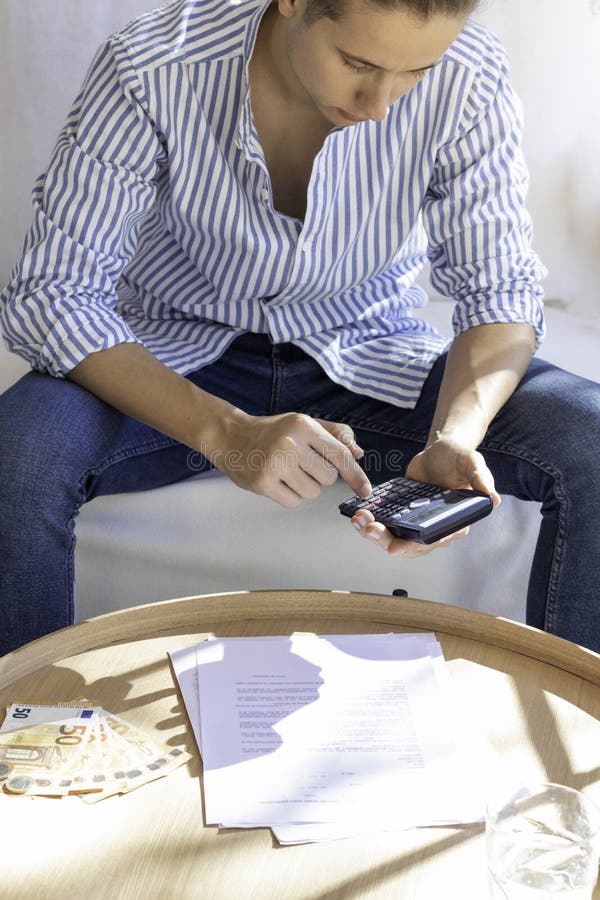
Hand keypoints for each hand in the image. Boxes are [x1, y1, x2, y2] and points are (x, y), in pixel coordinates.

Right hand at [212, 411, 371, 507]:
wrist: (231, 437)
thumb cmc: (274, 431)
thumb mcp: (304, 424)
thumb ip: (335, 435)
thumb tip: (358, 454)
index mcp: (303, 425)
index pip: (340, 455)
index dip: (356, 475)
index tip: (365, 490)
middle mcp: (289, 443)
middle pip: (328, 479)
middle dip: (320, 476)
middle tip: (301, 463)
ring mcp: (274, 464)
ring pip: (313, 493)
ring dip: (306, 487)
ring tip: (288, 471)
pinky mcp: (261, 483)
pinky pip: (294, 502)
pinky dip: (290, 496)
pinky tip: (278, 481)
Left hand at [350, 438, 499, 557]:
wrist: (442, 449)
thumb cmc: (460, 457)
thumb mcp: (472, 463)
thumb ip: (481, 479)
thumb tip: (492, 499)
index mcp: (455, 523)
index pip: (433, 542)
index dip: (413, 547)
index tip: (393, 548)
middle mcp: (435, 529)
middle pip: (409, 545)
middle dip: (385, 539)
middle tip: (367, 527)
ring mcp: (417, 523)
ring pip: (393, 537)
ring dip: (373, 533)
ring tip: (358, 520)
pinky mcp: (402, 515)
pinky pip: (386, 524)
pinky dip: (370, 523)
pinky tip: (358, 514)